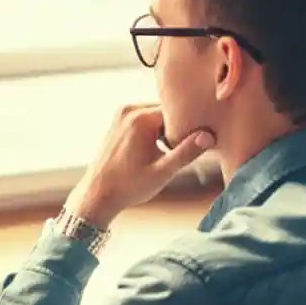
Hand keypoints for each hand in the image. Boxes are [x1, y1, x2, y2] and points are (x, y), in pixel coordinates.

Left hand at [64, 104, 214, 226]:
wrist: (97, 194)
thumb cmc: (128, 186)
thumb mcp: (162, 172)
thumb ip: (186, 152)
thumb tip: (208, 136)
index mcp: (141, 118)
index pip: (179, 111)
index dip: (190, 126)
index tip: (195, 141)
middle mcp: (129, 110)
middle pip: (167, 112)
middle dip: (177, 128)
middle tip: (180, 149)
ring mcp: (121, 114)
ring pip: (156, 116)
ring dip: (164, 131)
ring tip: (165, 152)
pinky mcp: (117, 121)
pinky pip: (144, 120)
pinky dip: (152, 131)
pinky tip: (153, 151)